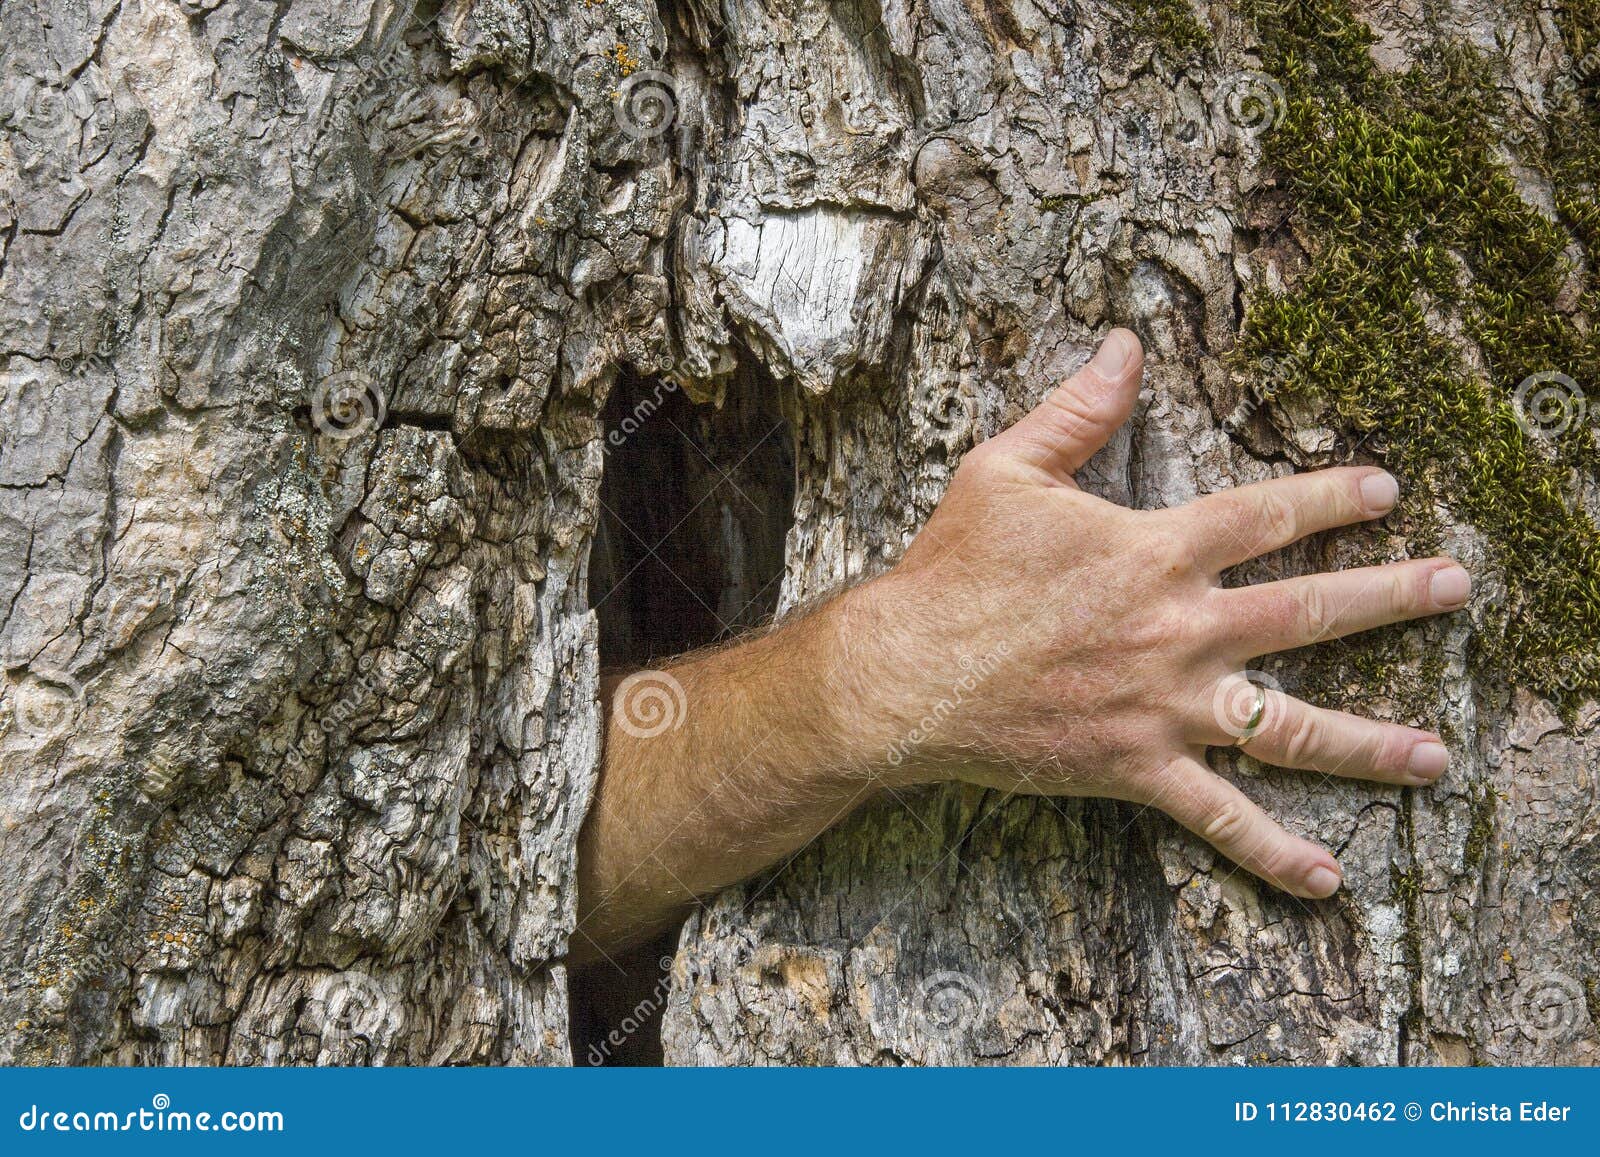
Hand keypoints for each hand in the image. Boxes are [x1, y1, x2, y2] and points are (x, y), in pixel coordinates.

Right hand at [858, 329, 1468, 899]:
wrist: (904, 674)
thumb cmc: (952, 569)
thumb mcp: (1006, 469)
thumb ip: (1078, 410)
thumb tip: (1125, 345)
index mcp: (1154, 551)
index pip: (1266, 516)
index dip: (1331, 498)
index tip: (1385, 490)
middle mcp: (1178, 628)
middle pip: (1308, 611)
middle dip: (1391, 597)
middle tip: (1456, 589)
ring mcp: (1166, 705)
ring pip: (1289, 725)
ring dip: (1370, 742)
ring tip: (1436, 755)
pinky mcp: (1137, 767)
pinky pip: (1217, 816)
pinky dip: (1272, 851)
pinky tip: (1326, 879)